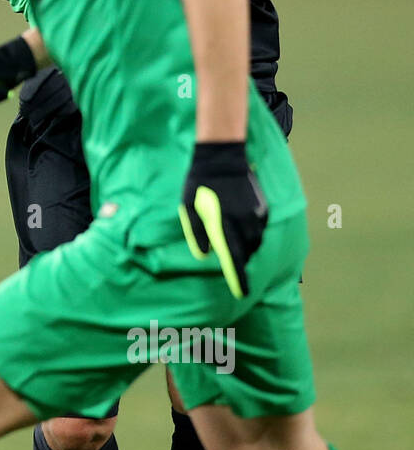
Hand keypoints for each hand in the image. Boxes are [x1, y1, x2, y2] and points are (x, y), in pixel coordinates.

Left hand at [179, 141, 267, 297]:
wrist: (222, 156)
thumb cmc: (200, 183)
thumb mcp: (189, 208)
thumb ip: (196, 233)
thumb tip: (205, 255)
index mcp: (223, 224)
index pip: (234, 258)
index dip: (239, 278)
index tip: (242, 293)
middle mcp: (243, 222)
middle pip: (247, 252)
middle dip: (242, 263)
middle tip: (235, 269)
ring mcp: (255, 214)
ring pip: (256, 241)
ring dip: (248, 249)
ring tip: (238, 249)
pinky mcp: (262, 207)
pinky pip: (260, 228)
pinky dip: (254, 234)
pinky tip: (244, 229)